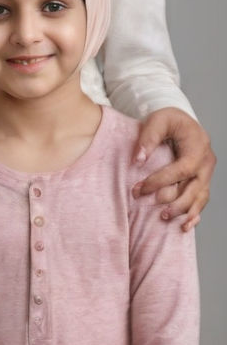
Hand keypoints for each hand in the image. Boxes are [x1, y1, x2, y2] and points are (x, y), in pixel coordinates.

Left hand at [132, 108, 215, 230]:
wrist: (181, 121)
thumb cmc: (168, 119)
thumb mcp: (157, 120)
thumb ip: (148, 138)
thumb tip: (138, 160)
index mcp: (198, 147)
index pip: (181, 170)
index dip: (160, 181)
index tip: (138, 189)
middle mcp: (206, 163)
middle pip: (194, 188)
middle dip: (172, 200)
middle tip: (147, 204)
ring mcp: (207, 173)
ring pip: (199, 198)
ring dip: (183, 210)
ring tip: (164, 218)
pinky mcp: (202, 181)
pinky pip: (202, 200)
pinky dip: (194, 213)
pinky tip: (185, 225)